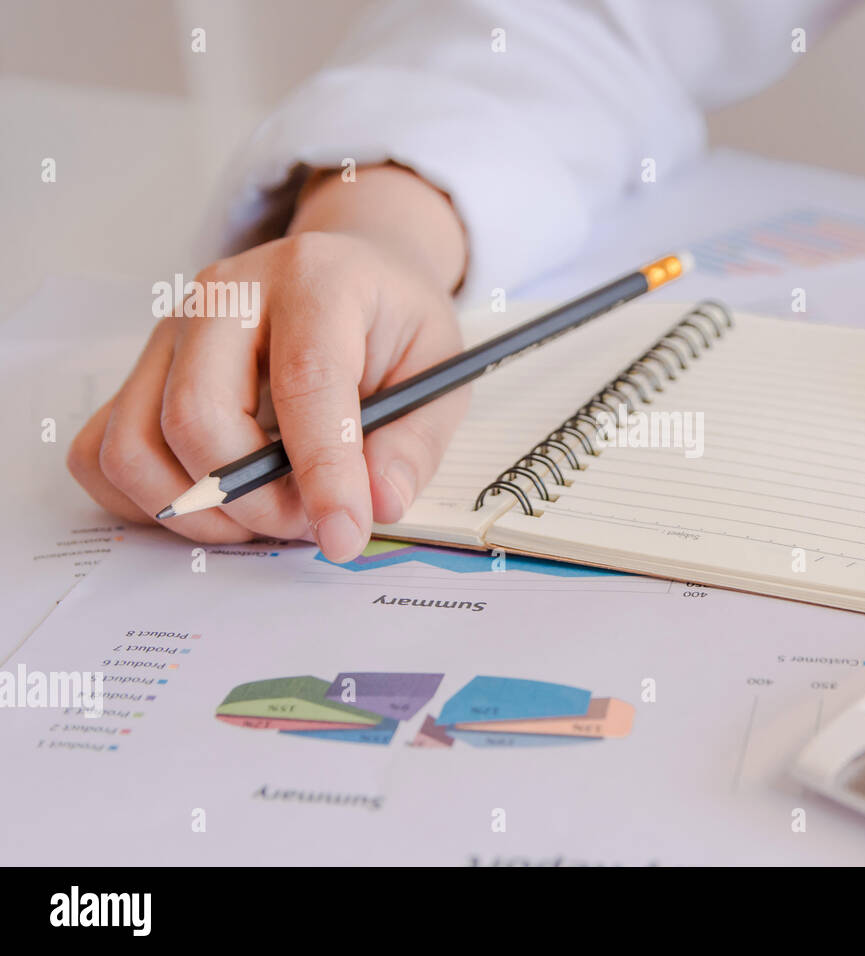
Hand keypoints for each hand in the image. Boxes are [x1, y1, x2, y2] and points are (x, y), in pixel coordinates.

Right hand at [68, 165, 468, 561]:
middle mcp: (224, 294)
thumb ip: (413, 442)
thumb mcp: (438, 370)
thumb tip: (378, 504)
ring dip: (201, 510)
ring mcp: (169, 331)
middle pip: (198, 416)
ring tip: (269, 514)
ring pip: (135, 444)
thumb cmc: (391, 323)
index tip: (344, 534)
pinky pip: (103, 452)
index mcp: (314, 278)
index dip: (323, 471)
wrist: (349, 272)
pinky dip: (150, 501)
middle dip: (255, 500)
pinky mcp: (140, 370)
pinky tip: (220, 503)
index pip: (304, 381)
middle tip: (309, 523)